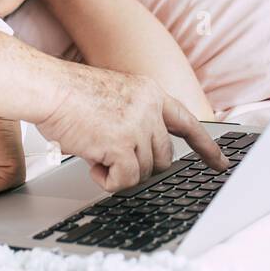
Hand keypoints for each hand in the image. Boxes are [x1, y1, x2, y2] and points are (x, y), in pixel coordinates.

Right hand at [34, 68, 229, 192]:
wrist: (49, 89)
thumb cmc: (69, 96)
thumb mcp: (115, 96)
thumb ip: (135, 117)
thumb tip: (143, 155)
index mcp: (151, 93)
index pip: (187, 123)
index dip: (206, 147)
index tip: (221, 163)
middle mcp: (150, 108)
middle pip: (163, 158)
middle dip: (140, 166)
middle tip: (112, 159)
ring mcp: (139, 126)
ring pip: (144, 172)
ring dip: (119, 171)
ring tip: (95, 153)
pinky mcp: (123, 145)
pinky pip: (125, 181)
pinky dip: (107, 181)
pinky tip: (92, 164)